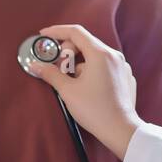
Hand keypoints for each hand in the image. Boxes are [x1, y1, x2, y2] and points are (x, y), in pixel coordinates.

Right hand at [29, 24, 144, 159]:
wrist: (121, 130)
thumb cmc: (94, 110)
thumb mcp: (68, 91)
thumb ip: (51, 74)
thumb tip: (36, 65)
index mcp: (100, 54)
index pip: (75, 32)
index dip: (57, 31)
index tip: (43, 35)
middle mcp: (114, 55)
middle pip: (85, 43)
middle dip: (68, 52)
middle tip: (58, 68)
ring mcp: (123, 66)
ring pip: (95, 56)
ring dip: (79, 63)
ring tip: (73, 82)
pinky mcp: (126, 77)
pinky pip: (105, 66)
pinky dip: (92, 70)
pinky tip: (87, 87)